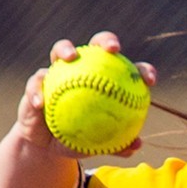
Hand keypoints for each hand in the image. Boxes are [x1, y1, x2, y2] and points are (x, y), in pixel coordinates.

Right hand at [15, 31, 157, 159]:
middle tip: (114, 49)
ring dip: (66, 49)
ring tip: (71, 58)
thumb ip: (118, 145)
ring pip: (61, 50)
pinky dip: (39, 91)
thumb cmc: (79, 141)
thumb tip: (137, 144)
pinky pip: (37, 82)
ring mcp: (60, 71)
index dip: (142, 70)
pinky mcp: (38, 80)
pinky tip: (40, 103)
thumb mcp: (99, 146)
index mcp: (106, 81)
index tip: (149, 81)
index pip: (129, 71)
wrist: (48, 146)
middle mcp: (84, 69)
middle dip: (106, 41)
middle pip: (97, 46)